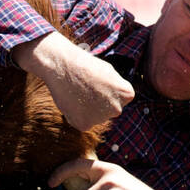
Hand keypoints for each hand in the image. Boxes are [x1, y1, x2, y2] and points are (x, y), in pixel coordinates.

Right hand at [12, 31, 134, 131]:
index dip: (107, 90)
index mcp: (127, 94)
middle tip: (86, 89)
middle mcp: (117, 109)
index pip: (120, 98)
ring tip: (78, 93)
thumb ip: (116, 89)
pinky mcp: (84, 125)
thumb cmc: (85, 65)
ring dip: (89, 109)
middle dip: (100, 102)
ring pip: (96, 116)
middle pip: (109, 109)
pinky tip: (72, 101)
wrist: (62, 66)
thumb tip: (116, 101)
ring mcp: (101, 119)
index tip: (97, 82)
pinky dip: (77, 115)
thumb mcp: (110, 73)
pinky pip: (83, 122)